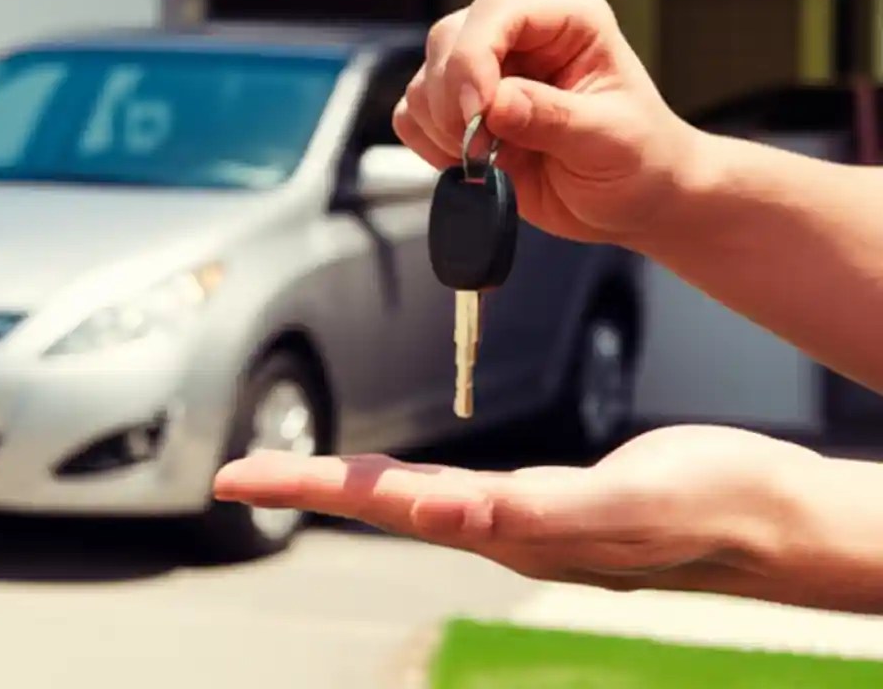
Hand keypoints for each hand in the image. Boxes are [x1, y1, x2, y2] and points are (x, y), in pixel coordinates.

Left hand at [214, 426, 818, 597]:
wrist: (770, 518)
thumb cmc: (713, 510)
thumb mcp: (629, 504)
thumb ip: (540, 515)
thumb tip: (454, 518)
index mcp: (511, 529)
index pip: (388, 504)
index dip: (312, 486)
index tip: (241, 478)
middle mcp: (505, 531)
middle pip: (384, 505)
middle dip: (306, 485)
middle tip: (233, 475)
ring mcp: (524, 521)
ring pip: (413, 501)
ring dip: (348, 487)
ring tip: (292, 475)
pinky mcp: (547, 502)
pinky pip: (458, 493)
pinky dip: (409, 485)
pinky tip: (395, 485)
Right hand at [394, 0, 699, 244]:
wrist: (632, 200)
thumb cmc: (638, 160)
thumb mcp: (608, 140)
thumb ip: (551, 117)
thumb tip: (495, 105)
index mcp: (566, 18)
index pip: (496, 13)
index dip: (474, 60)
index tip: (478, 113)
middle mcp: (520, 35)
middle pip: (448, 41)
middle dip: (453, 101)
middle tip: (484, 148)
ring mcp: (486, 71)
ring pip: (424, 81)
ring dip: (443, 129)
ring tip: (490, 159)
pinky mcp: (461, 110)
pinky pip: (413, 116)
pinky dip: (431, 145)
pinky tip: (472, 163)